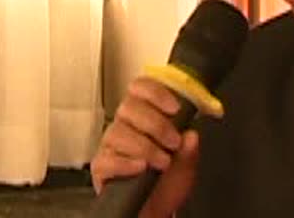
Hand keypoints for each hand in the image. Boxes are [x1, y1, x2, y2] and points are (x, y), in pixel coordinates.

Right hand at [91, 76, 200, 217]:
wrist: (156, 210)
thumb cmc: (167, 182)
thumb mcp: (187, 164)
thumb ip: (190, 149)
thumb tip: (191, 136)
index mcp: (144, 116)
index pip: (140, 88)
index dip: (156, 93)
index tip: (174, 107)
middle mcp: (125, 126)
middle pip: (129, 107)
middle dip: (156, 124)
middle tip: (173, 142)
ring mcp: (111, 146)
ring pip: (118, 132)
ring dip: (145, 146)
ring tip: (162, 162)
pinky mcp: (101, 168)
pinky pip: (107, 160)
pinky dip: (126, 163)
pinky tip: (141, 168)